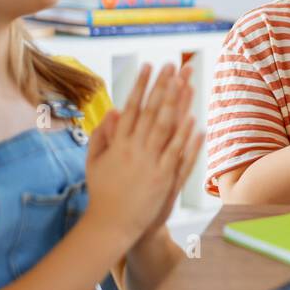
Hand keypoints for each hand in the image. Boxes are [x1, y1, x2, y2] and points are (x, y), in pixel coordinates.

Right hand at [85, 63, 201, 245]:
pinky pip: (179, 154)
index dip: (142, 85)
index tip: (149, 65)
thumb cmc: (103, 192)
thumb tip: (114, 111)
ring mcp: (152, 164)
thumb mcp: (94, 161)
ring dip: (178, 105)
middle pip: (153, 112)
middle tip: (173, 64)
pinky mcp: (165, 179)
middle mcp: (136, 150)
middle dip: (163, 86)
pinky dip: (187, 138)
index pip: (133, 107)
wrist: (112, 225)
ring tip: (187, 83)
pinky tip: (195, 120)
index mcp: (119, 144)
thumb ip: (102, 135)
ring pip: (168, 129)